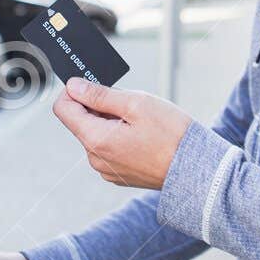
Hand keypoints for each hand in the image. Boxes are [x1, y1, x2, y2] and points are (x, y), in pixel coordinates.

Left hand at [52, 76, 190, 189]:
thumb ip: (100, 94)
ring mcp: (107, 170)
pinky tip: (143, 136)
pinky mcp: (118, 175)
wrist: (196, 169)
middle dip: (99, 106)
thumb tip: (73, 86)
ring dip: (111, 122)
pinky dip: (120, 137)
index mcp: (96, 140)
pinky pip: (109, 149)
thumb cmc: (172, 135)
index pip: (63, 109)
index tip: (94, 84)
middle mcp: (95, 159)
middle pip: (81, 121)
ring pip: (97, 134)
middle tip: (130, 104)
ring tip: (141, 123)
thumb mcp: (136, 103)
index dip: (74, 91)